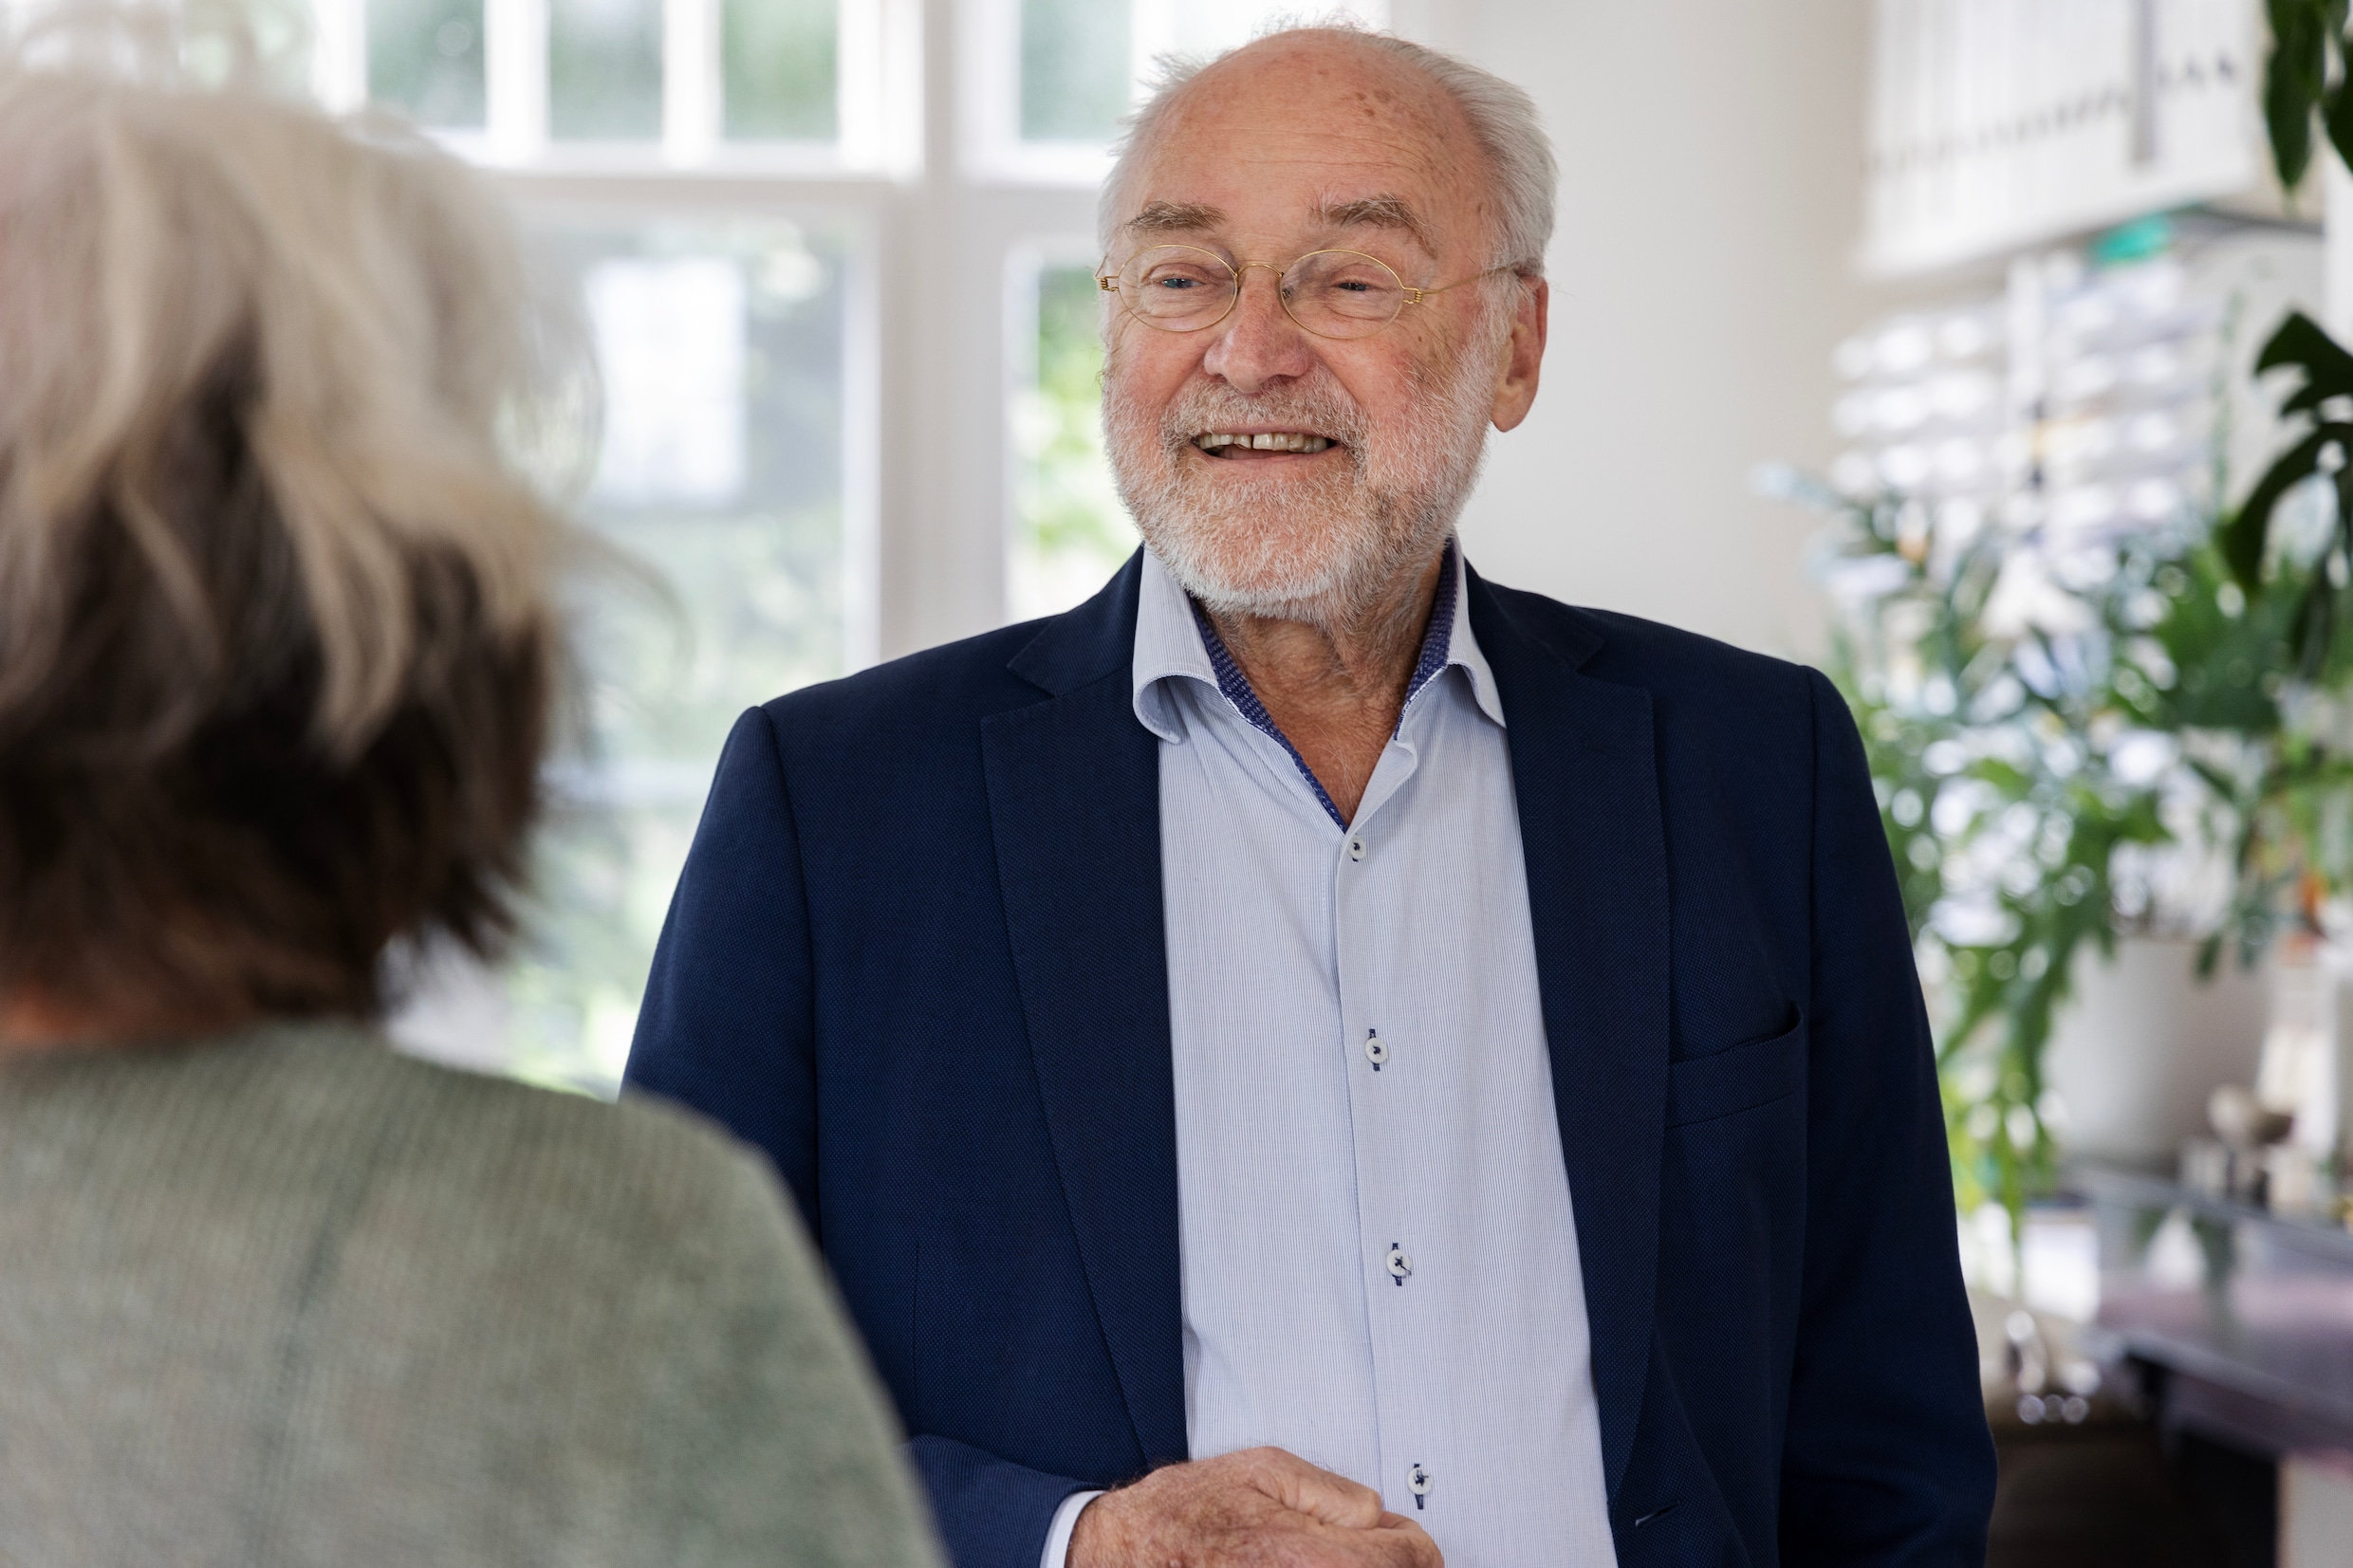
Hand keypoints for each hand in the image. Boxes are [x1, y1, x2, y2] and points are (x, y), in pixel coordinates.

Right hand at [1067, 1446, 1441, 1567]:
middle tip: (1367, 1548)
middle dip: (1388, 1563)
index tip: (1397, 1536)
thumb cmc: (1185, 1514)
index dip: (1410, 1542)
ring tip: (1323, 1558)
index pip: (1409, 1560)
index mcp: (1306, 1557)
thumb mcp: (1264, 1469)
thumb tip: (1378, 1519)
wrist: (1130, 1552)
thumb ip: (1335, 1494)